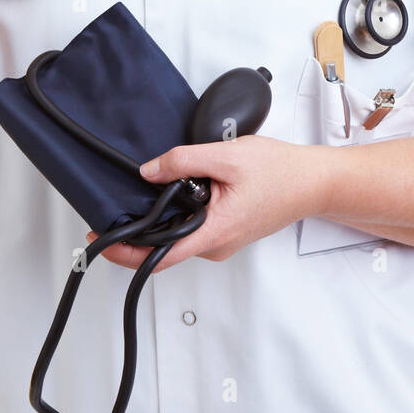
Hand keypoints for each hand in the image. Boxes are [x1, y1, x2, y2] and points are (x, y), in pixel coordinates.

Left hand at [87, 135, 329, 272]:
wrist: (313, 182)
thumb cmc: (281, 172)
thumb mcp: (226, 156)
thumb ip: (183, 161)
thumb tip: (149, 171)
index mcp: (215, 232)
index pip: (159, 256)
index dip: (125, 253)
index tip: (100, 244)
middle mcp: (217, 244)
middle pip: (165, 245)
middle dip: (139, 227)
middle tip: (117, 207)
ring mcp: (223, 240)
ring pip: (180, 233)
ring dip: (164, 215)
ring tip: (158, 187)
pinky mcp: (227, 231)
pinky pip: (195, 226)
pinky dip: (181, 212)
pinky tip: (182, 189)